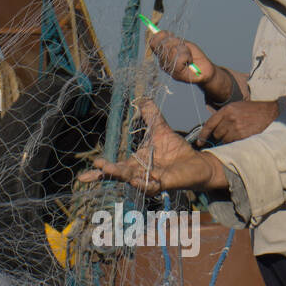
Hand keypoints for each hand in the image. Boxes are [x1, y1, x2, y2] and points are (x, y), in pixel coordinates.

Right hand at [78, 99, 228, 195]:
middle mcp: (140, 173)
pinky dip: (145, 184)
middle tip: (99, 166)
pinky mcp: (165, 183)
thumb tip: (142, 99)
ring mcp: (152, 179)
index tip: (89, 169)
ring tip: (111, 171)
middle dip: (109, 171)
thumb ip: (150, 115)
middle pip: (121, 174)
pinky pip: (153, 186)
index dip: (101, 169)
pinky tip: (138, 180)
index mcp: (136, 162)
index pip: (115, 166)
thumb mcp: (160, 129)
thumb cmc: (176, 150)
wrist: (196, 162)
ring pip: (134, 180)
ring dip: (123, 176)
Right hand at [148, 30, 215, 86]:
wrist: (206, 69)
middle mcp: (163, 62)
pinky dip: (188, 57)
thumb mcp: (183, 44)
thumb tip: (159, 31)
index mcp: (162, 54)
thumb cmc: (194, 56)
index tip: (172, 35)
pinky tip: (190, 62)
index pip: (153, 43)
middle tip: (184, 48)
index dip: (161, 35)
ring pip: (173, 50)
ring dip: (184, 50)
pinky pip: (179, 58)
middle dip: (177, 42)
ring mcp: (169, 69)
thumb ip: (172, 40)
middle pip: (163, 45)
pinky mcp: (177, 74)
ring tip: (189, 56)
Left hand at [196, 99, 279, 145]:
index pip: (210, 123)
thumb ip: (225, 116)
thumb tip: (214, 129)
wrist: (271, 113)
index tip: (199, 141)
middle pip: (217, 133)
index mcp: (227, 110)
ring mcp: (237, 127)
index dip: (203, 134)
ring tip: (237, 135)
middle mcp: (230, 118)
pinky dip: (235, 143)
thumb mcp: (237, 107)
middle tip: (226, 136)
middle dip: (219, 136)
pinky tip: (241, 138)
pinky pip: (233, 144)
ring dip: (228, 141)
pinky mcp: (244, 135)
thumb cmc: (253, 110)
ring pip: (224, 140)